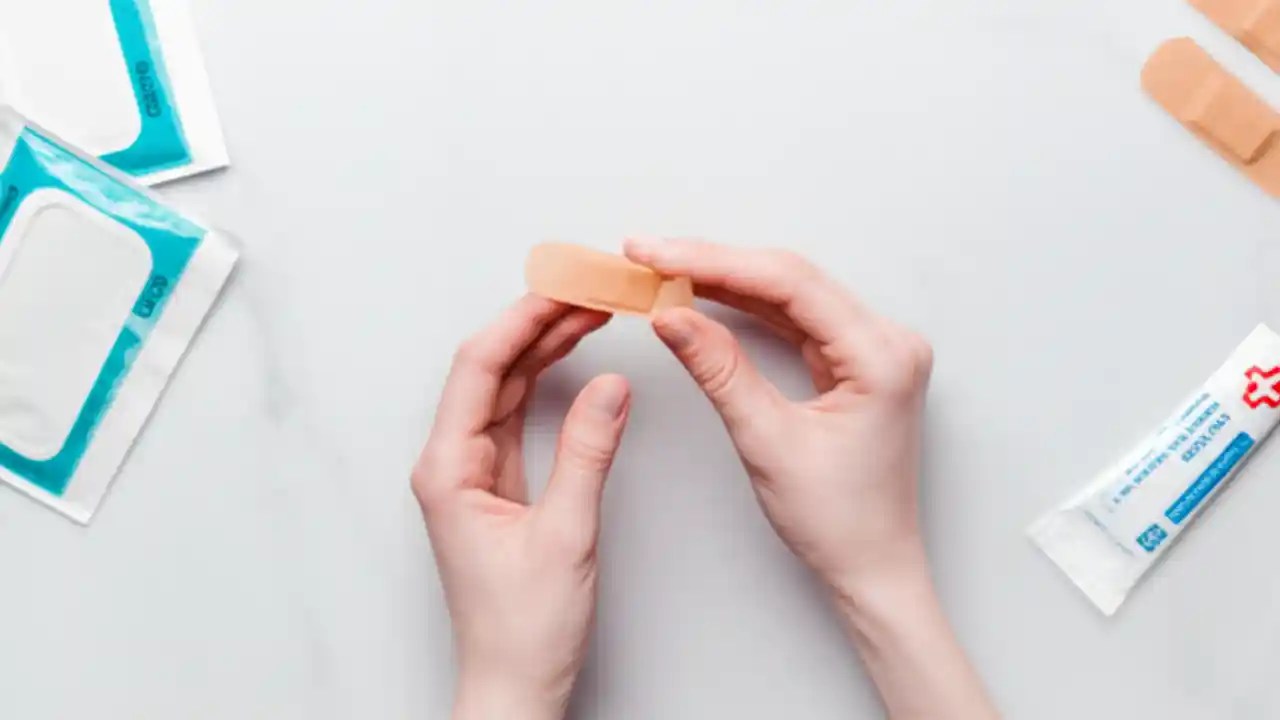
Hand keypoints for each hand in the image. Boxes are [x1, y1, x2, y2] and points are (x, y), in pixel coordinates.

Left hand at [412, 296, 630, 719]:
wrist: (514, 684)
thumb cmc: (523, 629)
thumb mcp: (567, 535)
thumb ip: (588, 453)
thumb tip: (609, 386)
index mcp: (449, 469)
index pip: (481, 368)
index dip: (523, 319)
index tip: (563, 287)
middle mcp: (452, 463)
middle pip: (490, 367)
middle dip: (537, 321)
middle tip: (585, 289)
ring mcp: (472, 471)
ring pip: (504, 386)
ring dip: (543, 346)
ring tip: (588, 312)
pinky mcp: (496, 484)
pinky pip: (516, 413)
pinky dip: (545, 381)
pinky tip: (570, 359)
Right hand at [625, 238, 996, 718]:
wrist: (871, 566)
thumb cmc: (838, 521)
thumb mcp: (767, 442)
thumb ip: (719, 369)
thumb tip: (672, 315)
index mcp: (882, 355)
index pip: (788, 284)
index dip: (714, 262)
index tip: (657, 255)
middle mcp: (887, 341)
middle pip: (790, 279)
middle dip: (714, 264)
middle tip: (648, 254)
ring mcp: (875, 349)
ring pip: (790, 294)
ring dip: (727, 281)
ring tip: (665, 269)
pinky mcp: (855, 361)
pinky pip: (796, 319)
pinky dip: (748, 308)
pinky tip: (706, 295)